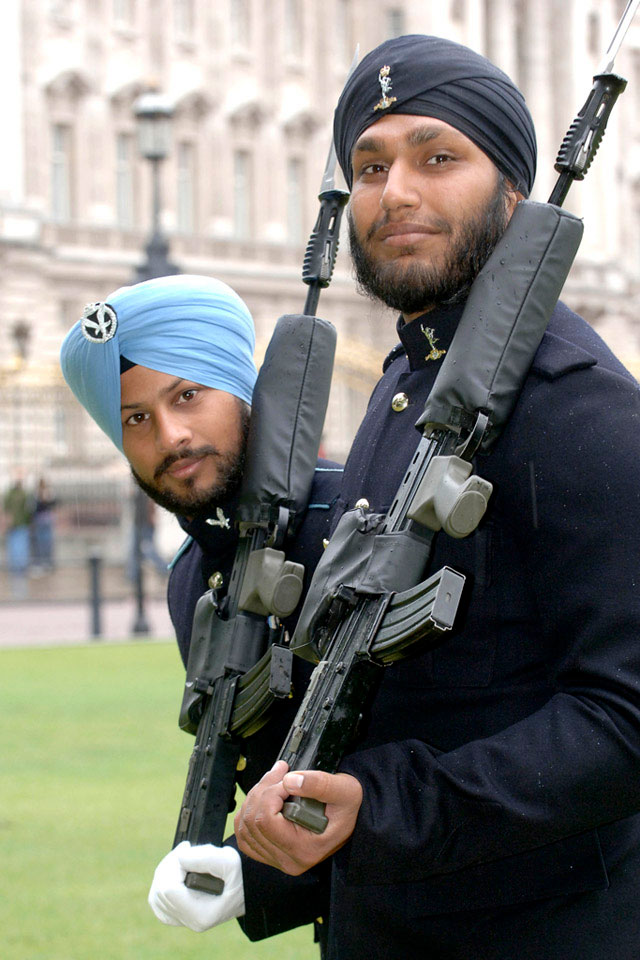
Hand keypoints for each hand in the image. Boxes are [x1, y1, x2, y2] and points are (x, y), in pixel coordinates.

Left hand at [148, 841, 244, 931]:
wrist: (245, 886)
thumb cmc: (239, 875)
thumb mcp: (228, 860)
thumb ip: (203, 857)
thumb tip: (179, 858)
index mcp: (201, 914)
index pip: (169, 889)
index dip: (173, 865)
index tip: (186, 850)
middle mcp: (190, 921)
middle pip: (161, 891)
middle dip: (169, 865)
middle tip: (185, 850)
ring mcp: (183, 920)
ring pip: (156, 897)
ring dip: (165, 873)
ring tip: (181, 859)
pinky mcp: (179, 915)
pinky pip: (157, 903)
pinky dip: (161, 884)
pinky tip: (173, 871)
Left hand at [234, 760, 362, 874]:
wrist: (351, 816)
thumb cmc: (348, 806)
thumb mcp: (345, 790)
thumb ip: (320, 784)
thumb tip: (289, 781)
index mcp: (303, 849)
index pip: (265, 820)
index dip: (270, 792)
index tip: (287, 778)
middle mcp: (288, 860)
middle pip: (252, 822)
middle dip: (262, 790)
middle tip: (280, 773)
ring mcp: (276, 859)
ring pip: (244, 828)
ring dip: (253, 799)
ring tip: (272, 783)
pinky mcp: (270, 853)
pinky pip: (245, 836)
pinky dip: (247, 814)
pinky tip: (263, 799)